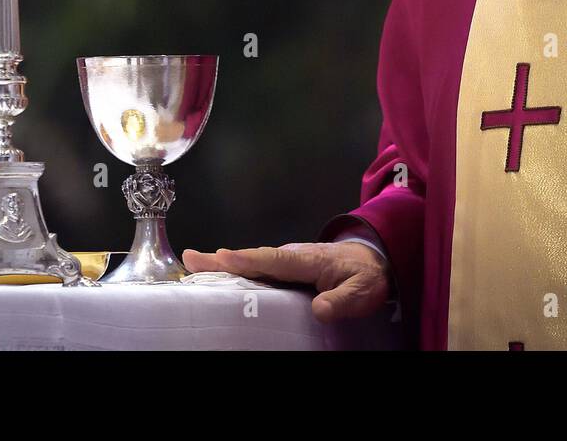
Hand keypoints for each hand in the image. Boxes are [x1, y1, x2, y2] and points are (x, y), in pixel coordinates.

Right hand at [182, 242, 389, 323]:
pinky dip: (236, 269)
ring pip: (252, 263)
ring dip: (223, 264)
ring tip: (193, 264)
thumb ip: (342, 300)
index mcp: (308, 260)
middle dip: (222, 259)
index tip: (223, 257)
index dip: (249, 260)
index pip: (275, 260)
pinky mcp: (285, 269)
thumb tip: (319, 310)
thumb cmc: (366, 275)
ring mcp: (287, 261)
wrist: (375, 259)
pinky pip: (257, 269)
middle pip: (254, 258)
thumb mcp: (362, 291)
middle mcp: (292, 256)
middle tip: (191, 258)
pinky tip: (219, 276)